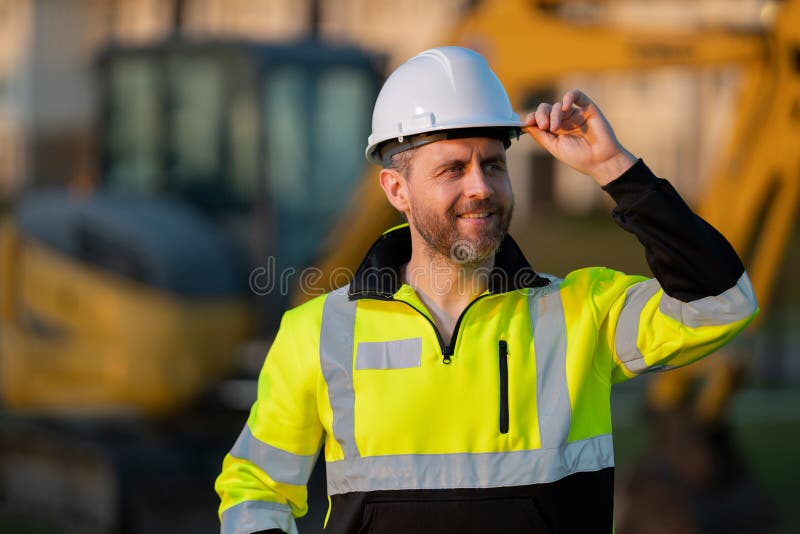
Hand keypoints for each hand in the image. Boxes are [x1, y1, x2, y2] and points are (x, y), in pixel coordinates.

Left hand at [522, 89, 636, 185]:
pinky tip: (564, 106)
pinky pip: (576, 95)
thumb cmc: (578, 157)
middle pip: (546, 109)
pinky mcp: (588, 108)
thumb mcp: (554, 147)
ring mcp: (576, 114)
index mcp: (555, 131)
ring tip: (555, 127)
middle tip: (544, 126)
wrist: (600, 160)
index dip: (532, 117)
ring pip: (558, 105)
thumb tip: (525, 124)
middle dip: (541, 115)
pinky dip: (568, 97)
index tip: (528, 122)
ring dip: (553, 114)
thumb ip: (540, 135)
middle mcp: (564, 121)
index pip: (539, 118)